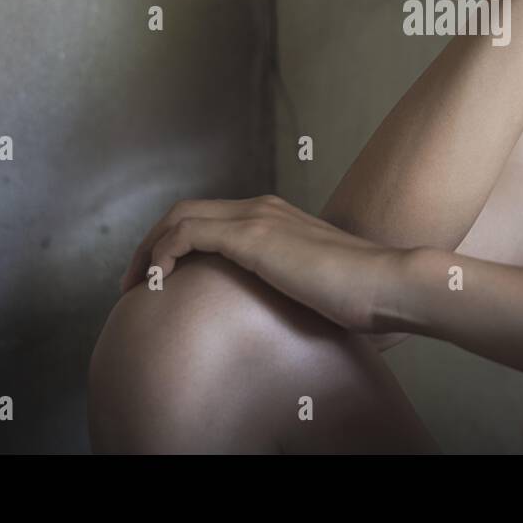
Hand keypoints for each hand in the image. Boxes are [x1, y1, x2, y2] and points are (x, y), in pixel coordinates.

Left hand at [119, 195, 406, 334]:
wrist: (387, 283)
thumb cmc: (363, 294)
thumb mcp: (316, 286)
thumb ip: (293, 286)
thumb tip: (282, 314)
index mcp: (277, 217)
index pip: (212, 217)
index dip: (178, 242)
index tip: (162, 278)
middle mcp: (262, 208)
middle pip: (186, 210)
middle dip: (153, 243)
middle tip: (136, 281)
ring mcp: (257, 218)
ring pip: (180, 217)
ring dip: (149, 249)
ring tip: (136, 285)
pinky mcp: (253, 237)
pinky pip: (187, 233)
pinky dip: (163, 253)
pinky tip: (157, 279)